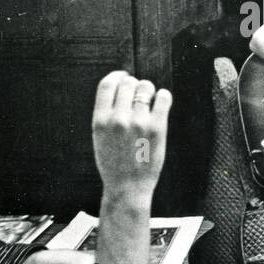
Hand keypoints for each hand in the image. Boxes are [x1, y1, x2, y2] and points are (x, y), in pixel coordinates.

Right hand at [91, 71, 171, 201]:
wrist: (127, 187)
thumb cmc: (113, 163)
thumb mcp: (99, 137)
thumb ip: (106, 113)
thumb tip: (119, 86)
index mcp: (100, 120)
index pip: (107, 84)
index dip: (117, 76)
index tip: (123, 77)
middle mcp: (118, 119)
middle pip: (128, 83)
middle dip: (133, 84)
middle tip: (138, 94)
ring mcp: (139, 122)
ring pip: (146, 87)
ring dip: (148, 90)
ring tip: (149, 100)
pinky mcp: (157, 128)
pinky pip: (163, 98)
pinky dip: (163, 96)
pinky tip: (160, 103)